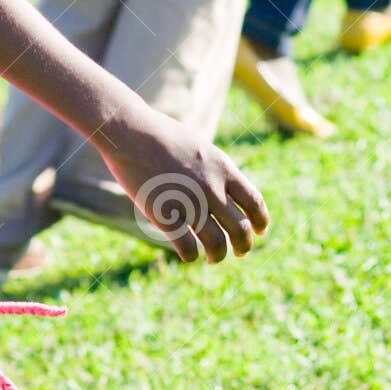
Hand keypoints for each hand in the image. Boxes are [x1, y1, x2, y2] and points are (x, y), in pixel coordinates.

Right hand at [96, 107, 268, 264]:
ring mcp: (189, 203)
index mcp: (222, 168)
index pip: (254, 201)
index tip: (260, 231)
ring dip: (218, 256)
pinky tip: (188, 254)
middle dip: (244, 245)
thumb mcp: (198, 147)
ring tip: (214, 258)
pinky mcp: (166, 215)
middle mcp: (211, 187)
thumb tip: (224, 194)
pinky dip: (191, 256)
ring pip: (217, 244)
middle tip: (240, 252)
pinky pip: (187, 248)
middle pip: (241, 228)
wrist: (130, 131)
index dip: (260, 220)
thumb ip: (214, 170)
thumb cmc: (160, 135)